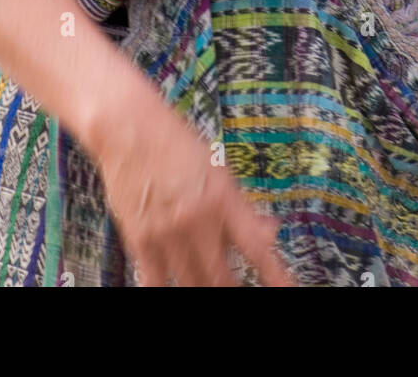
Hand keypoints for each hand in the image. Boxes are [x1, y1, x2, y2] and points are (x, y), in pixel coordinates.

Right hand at [93, 84, 297, 286]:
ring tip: (209, 285)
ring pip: (192, 283)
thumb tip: (271, 231)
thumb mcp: (218, 168)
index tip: (289, 290)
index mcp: (222, 198)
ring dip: (204, 288)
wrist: (128, 128)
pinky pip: (156, 281)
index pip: (257, 247)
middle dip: (234, 288)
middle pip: (222, 277)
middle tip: (240, 287)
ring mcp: (166, 232)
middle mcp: (197, 219)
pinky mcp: (139, 239)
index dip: (277, 275)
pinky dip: (168, 289)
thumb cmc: (175, 142)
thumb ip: (244, 206)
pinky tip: (175, 287)